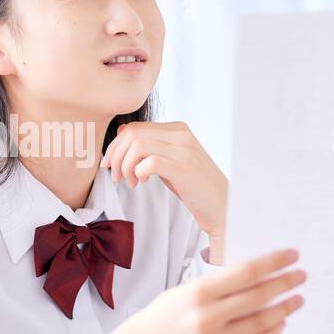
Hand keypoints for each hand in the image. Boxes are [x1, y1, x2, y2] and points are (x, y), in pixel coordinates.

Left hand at [101, 121, 228, 258]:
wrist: (221, 205)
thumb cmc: (193, 185)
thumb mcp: (169, 160)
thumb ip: (150, 145)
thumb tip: (121, 132)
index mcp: (176, 129)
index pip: (134, 127)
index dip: (115, 146)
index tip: (111, 165)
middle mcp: (180, 134)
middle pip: (132, 134)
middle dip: (116, 156)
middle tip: (116, 177)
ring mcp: (183, 150)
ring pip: (137, 145)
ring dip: (126, 166)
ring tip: (130, 183)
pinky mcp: (183, 168)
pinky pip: (149, 162)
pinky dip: (138, 173)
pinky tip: (141, 183)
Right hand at [105, 249, 305, 333]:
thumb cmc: (171, 310)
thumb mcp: (189, 287)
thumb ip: (222, 283)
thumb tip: (263, 272)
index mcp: (198, 293)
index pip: (246, 273)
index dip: (273, 263)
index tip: (292, 256)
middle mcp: (207, 318)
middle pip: (258, 297)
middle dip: (285, 284)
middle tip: (301, 276)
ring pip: (261, 323)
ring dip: (285, 309)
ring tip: (297, 299)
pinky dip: (272, 333)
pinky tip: (281, 322)